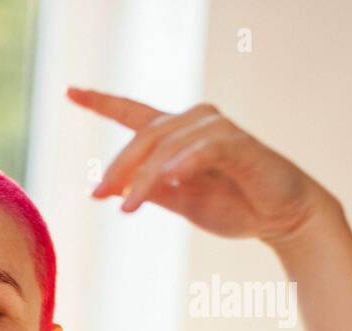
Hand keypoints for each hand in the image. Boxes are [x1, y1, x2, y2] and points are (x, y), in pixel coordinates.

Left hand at [67, 87, 335, 247]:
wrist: (281, 217)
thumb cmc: (233, 205)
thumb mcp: (180, 201)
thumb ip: (149, 191)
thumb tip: (109, 190)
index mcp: (176, 136)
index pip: (132, 114)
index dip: (101, 102)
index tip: (70, 92)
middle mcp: (194, 124)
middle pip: (143, 138)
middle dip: (117, 169)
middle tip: (98, 196)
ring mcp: (217, 131)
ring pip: (167, 147)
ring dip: (144, 178)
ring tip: (127, 208)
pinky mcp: (239, 144)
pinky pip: (204, 148)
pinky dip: (183, 163)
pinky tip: (168, 178)